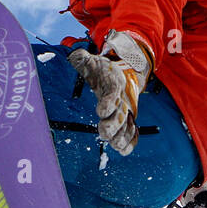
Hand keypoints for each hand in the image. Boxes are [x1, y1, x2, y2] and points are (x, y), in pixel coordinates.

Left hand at [68, 30, 153, 154]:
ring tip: (115, 146)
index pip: (113, 93)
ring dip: (122, 136)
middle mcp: (123, 99)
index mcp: (114, 84)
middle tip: (104, 133)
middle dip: (114, 124)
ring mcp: (126, 110)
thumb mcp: (92, 61)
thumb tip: (75, 56)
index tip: (101, 111)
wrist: (124, 73)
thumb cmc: (103, 70)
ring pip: (127, 125)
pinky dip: (130, 141)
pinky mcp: (127, 119)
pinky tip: (123, 151)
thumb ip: (83, 59)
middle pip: (121, 113)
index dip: (109, 102)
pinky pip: (132, 131)